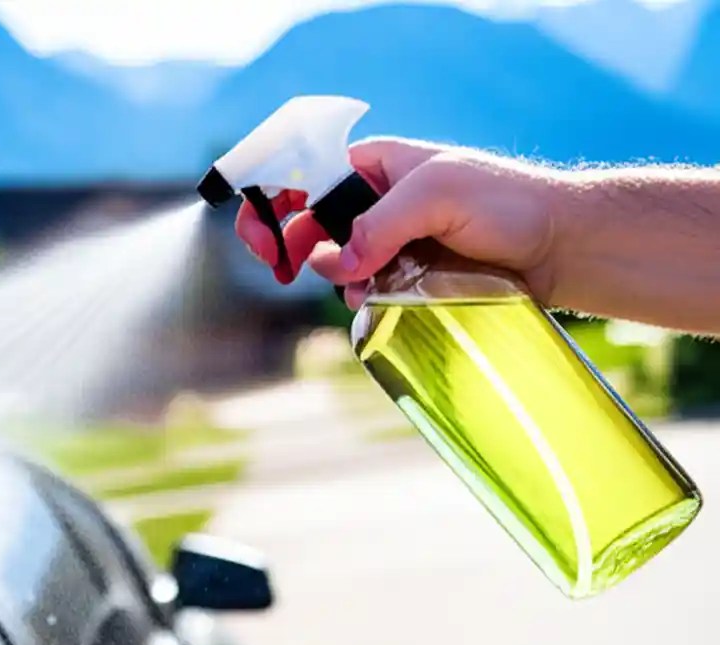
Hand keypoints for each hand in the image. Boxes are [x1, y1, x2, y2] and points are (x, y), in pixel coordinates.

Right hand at [235, 137, 564, 308]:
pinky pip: (362, 291)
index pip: (300, 176)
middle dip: (294, 250)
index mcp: (371, 165)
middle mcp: (372, 201)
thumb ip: (378, 224)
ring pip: (332, 266)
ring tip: (367, 287)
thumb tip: (333, 265)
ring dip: (336, 280)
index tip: (264, 240)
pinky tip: (380, 298)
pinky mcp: (403, 278)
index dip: (269, 203)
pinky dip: (361, 299)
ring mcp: (387, 242)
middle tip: (287, 272)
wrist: (560, 248)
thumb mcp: (437, 194)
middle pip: (305, 226)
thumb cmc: (506, 202)